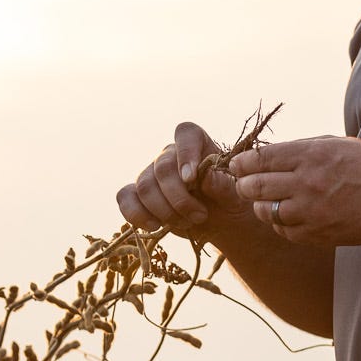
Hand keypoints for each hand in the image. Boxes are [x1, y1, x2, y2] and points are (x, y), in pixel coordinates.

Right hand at [116, 122, 245, 234]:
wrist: (219, 222)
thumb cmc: (228, 201)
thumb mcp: (235, 195)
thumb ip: (223, 185)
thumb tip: (206, 177)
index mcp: (197, 143)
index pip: (186, 134)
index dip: (186, 154)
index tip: (191, 179)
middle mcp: (170, 154)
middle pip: (162, 168)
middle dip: (179, 198)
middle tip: (200, 216)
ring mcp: (150, 173)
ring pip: (144, 186)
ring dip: (165, 211)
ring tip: (186, 223)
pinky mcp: (137, 194)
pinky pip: (125, 198)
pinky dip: (137, 215)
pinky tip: (156, 226)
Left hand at [229, 136, 360, 244]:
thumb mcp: (334, 144)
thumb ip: (299, 149)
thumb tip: (263, 155)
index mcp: (311, 155)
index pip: (259, 160)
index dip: (241, 163)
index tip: (236, 165)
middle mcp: (308, 183)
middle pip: (256, 187)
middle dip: (244, 186)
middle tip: (245, 184)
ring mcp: (313, 212)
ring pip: (266, 212)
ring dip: (261, 206)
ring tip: (267, 200)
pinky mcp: (320, 234)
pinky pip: (285, 231)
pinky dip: (281, 224)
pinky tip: (289, 215)